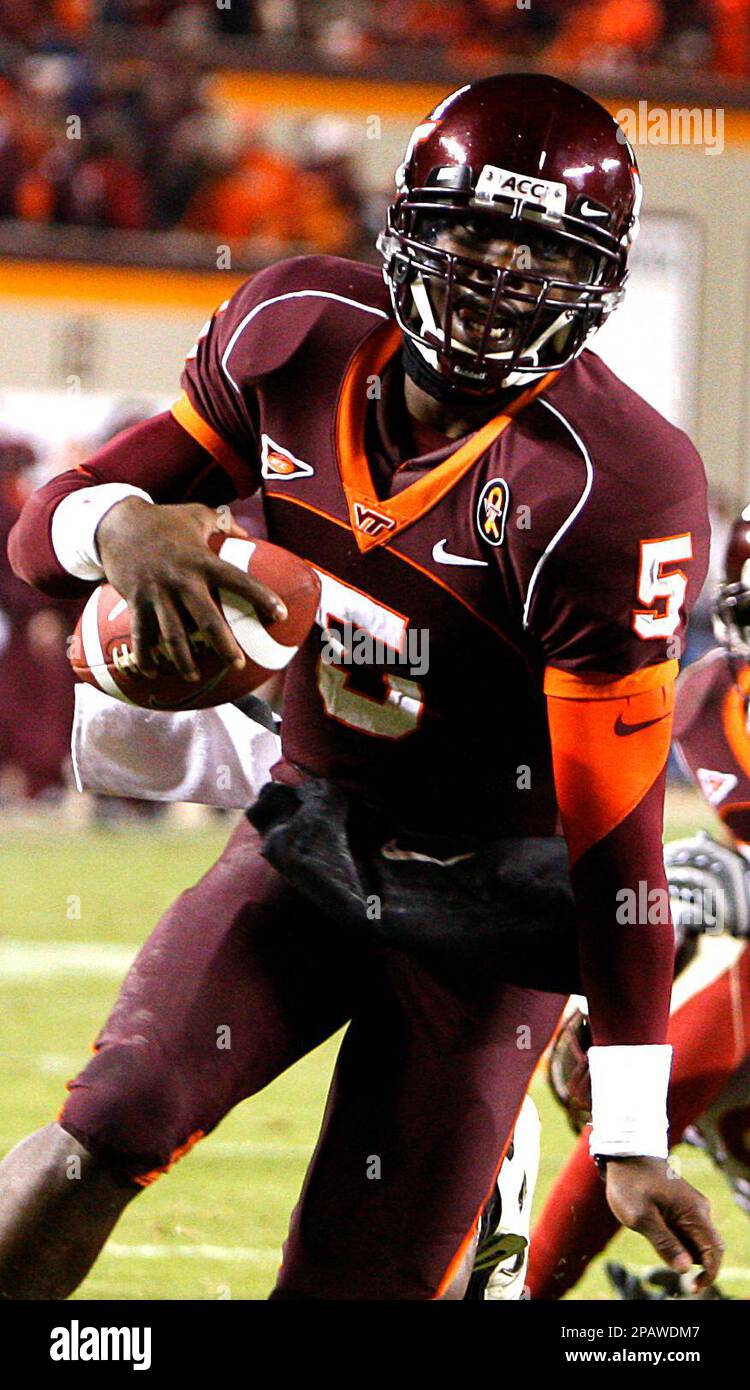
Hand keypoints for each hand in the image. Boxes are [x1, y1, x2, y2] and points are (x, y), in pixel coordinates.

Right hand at [96, 498, 286, 680]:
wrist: (115, 523)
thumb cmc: (162, 519)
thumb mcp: (196, 514)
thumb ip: (224, 523)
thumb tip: (245, 535)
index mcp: (201, 561)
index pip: (238, 581)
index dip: (262, 597)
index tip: (281, 615)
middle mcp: (181, 581)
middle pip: (207, 620)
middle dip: (224, 646)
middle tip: (238, 664)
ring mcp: (157, 594)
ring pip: (174, 636)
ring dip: (184, 660)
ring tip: (195, 676)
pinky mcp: (135, 602)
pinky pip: (141, 636)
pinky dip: (145, 657)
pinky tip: (152, 673)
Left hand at [605, 1156, 723, 1291]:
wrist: (624, 1153)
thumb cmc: (630, 1183)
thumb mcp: (640, 1217)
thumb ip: (664, 1243)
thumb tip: (685, 1268)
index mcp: (694, 1212)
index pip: (715, 1250)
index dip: (709, 1274)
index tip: (692, 1287)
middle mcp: (699, 1209)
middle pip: (705, 1248)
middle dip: (687, 1259)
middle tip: (656, 1248)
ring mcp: (692, 1206)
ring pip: (693, 1240)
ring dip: (676, 1246)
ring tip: (648, 1227)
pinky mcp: (682, 1205)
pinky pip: (684, 1230)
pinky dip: (672, 1236)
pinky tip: (650, 1222)